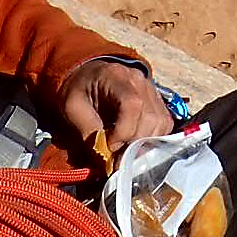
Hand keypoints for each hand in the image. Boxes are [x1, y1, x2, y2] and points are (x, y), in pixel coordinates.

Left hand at [59, 58, 173, 156]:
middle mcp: (140, 81)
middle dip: (133, 144)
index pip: (132, 105)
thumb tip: (106, 160)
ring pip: (160, 124)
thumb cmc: (79, 90)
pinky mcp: (158, 102)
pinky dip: (152, 140)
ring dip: (143, 145)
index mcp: (116, 77)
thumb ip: (88, 131)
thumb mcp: (72, 108)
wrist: (90, 76)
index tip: (108, 147)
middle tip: (115, 157)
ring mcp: (152, 90)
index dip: (123, 132)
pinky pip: (164, 125)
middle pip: (150, 118)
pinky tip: (134, 144)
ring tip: (123, 151)